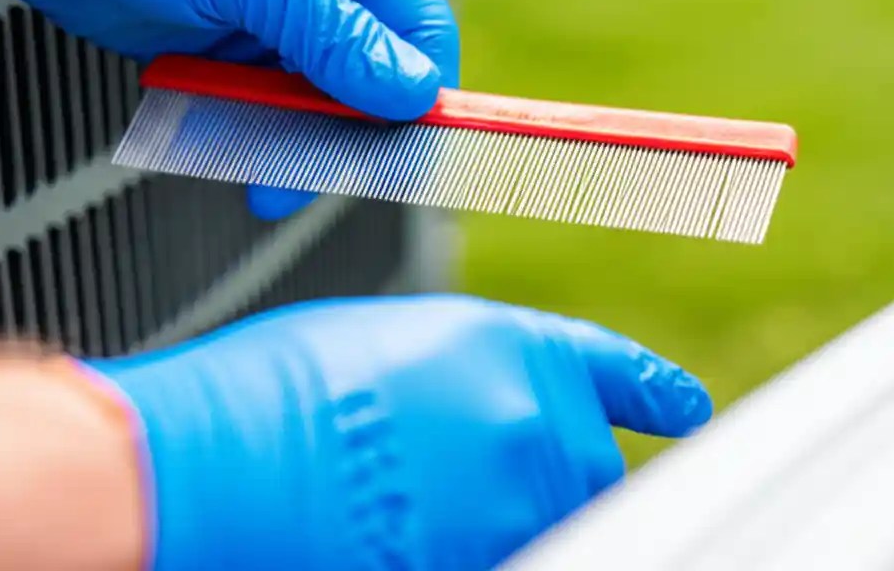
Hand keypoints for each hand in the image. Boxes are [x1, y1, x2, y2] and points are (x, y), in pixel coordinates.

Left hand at [0, 0, 458, 219]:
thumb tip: (408, 90)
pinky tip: (244, 154)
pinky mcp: (242, 52)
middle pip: (376, 74)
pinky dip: (260, 137)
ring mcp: (284, 17)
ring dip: (301, 144)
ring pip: (324, 103)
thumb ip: (335, 35)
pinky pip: (272, 110)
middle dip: (352, 129)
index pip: (420, 25)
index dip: (418, 90)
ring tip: (272, 176)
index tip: (406, 143)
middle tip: (327, 172)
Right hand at [85, 296, 712, 570]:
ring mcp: (512, 503)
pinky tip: (416, 529)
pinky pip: (518, 551)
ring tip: (426, 502)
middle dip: (553, 470)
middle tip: (476, 475)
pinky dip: (487, 543)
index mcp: (511, 346)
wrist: (205, 465)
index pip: (613, 370)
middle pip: (591, 466)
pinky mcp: (479, 558)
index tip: (687, 410)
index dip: (655, 391)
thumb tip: (499, 406)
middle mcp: (532, 422)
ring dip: (513, 516)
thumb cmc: (273, 392)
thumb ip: (474, 374)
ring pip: (557, 517)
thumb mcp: (393, 345)